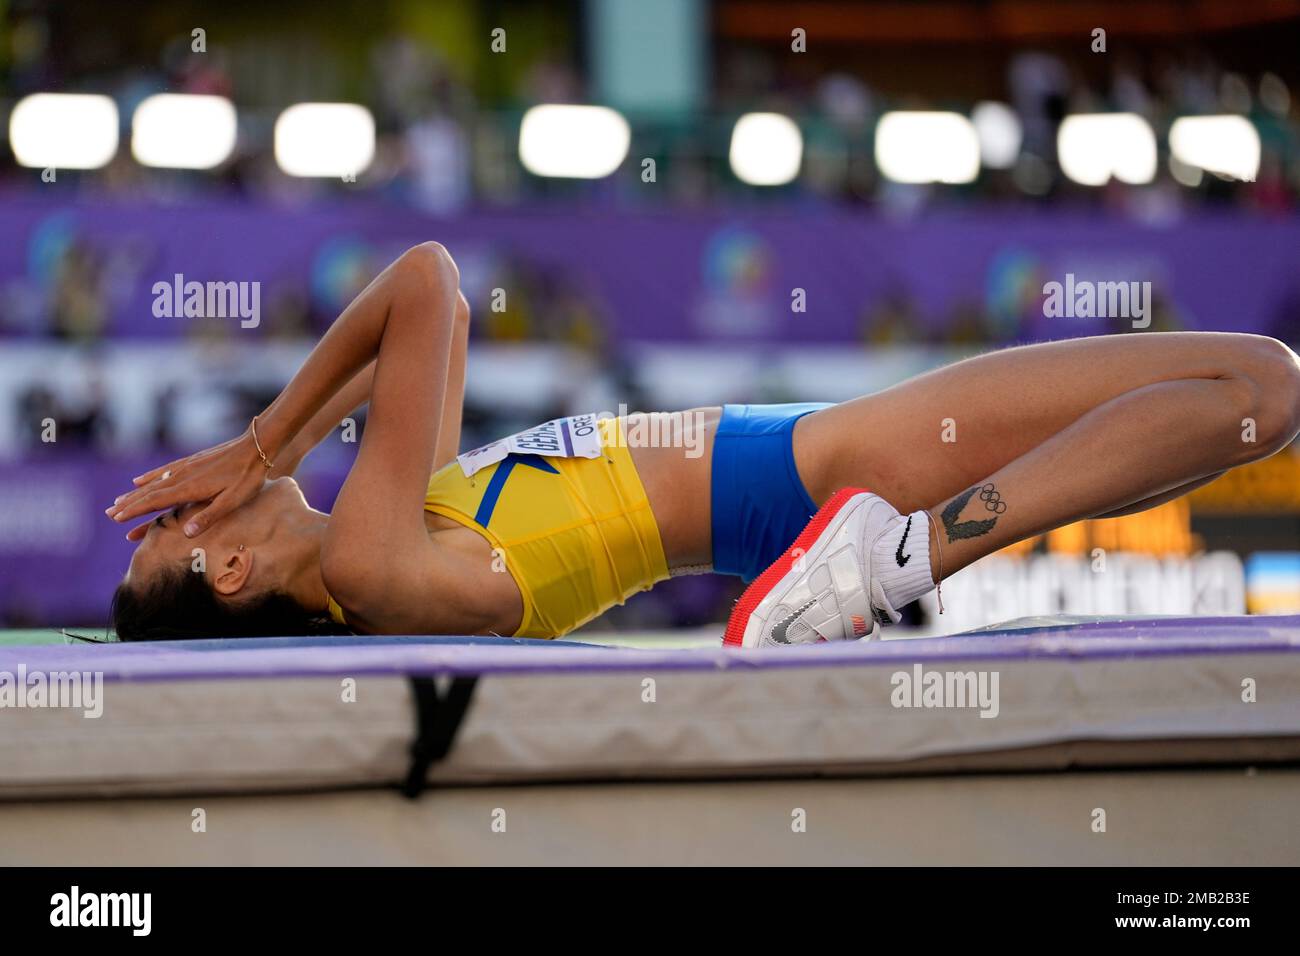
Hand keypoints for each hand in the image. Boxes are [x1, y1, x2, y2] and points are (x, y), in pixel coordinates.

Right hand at [106, 428, 270, 536]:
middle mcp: (183, 476)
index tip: (117, 518)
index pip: (155, 502)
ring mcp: (187, 466)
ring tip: (119, 500)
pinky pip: (165, 470)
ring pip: (154, 482)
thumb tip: (186, 533)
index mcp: (190, 488)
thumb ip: (210, 516)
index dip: (134, 511)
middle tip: (109, 513)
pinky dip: (150, 477)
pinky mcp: (193, 460)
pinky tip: (141, 479)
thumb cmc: (249, 476)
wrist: (257, 445)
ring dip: (135, 492)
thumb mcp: (233, 500)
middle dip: (129, 504)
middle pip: (150, 492)